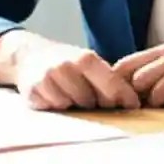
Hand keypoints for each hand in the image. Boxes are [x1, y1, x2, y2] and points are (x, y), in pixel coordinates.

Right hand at [13, 41, 139, 110]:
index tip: (134, 106)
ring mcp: (47, 78)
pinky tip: (56, 96)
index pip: (110, 83)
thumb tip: (133, 101)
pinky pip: (53, 108)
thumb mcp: (88, 62)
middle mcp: (66, 66)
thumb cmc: (68, 62)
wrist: (30, 55)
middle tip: (94, 100)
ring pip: (71, 106)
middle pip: (91, 101)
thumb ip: (107, 78)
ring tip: (72, 96)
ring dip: (75, 105)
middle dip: (96, 103)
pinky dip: (57, 106)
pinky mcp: (33, 91)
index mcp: (85, 58)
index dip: (123, 96)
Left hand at [113, 45, 163, 106]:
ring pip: (140, 80)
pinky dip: (158, 102)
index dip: (115, 84)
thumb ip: (159, 82)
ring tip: (145, 110)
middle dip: (122, 93)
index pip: (123, 65)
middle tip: (126, 110)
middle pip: (125, 71)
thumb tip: (134, 100)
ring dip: (139, 98)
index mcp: (162, 53)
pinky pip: (161, 90)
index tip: (116, 103)